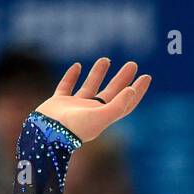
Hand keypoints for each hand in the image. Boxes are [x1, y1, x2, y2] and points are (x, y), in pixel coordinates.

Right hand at [33, 57, 150, 142]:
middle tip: (133, 64)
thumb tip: (133, 90)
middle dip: (122, 79)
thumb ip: (118, 104)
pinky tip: (77, 66)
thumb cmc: (76, 127)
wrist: (47, 133)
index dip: (137, 91)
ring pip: (90, 87)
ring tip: (106, 59)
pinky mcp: (58, 103)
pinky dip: (71, 76)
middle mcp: (92, 112)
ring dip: (98, 74)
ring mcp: (75, 107)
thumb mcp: (100, 117)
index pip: (125, 102)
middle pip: (111, 93)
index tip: (146, 76)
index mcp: (104, 117)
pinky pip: (66, 86)